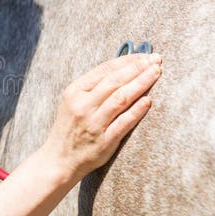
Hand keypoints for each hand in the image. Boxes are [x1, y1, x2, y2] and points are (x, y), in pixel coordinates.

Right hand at [43, 53, 161, 183]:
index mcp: (75, 91)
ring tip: (157, 73)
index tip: (145, 55)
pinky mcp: (103, 142)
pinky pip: (123, 123)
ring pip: (121, 98)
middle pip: (115, 81)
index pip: (105, 69)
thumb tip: (123, 68)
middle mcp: (83, 105)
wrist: (58, 160)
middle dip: (138, 68)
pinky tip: (149, 101)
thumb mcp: (73, 102)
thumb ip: (93, 87)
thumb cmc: (70, 128)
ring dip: (141, 83)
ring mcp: (93, 124)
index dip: (127, 60)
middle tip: (157, 60)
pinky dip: (137, 111)